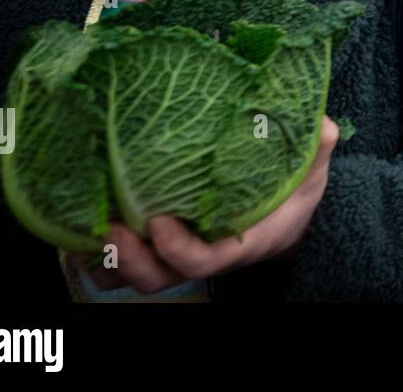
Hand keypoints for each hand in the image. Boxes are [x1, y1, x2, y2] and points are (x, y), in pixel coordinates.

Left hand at [83, 116, 338, 293]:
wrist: (287, 215)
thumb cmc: (295, 193)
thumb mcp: (313, 170)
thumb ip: (317, 148)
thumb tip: (322, 124)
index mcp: (241, 241)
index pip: (205, 260)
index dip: (180, 250)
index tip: (161, 223)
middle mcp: (206, 253)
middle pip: (160, 278)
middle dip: (131, 259)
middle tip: (111, 225)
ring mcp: (180, 253)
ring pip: (135, 277)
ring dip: (108, 258)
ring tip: (89, 224)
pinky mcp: (163, 247)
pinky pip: (123, 264)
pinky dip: (99, 254)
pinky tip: (80, 225)